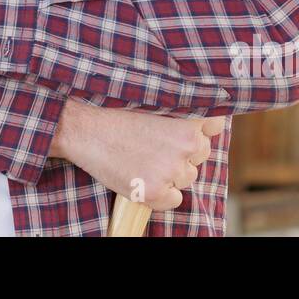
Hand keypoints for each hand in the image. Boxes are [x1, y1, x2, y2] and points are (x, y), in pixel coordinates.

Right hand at [49, 99, 225, 210]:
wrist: (83, 128)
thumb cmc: (116, 111)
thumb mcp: (156, 99)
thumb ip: (185, 112)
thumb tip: (210, 125)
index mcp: (190, 119)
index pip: (214, 126)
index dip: (198, 128)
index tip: (181, 129)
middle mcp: (188, 145)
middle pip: (200, 154)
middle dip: (182, 152)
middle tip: (152, 144)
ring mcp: (173, 170)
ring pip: (186, 178)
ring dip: (170, 173)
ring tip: (142, 157)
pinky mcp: (157, 192)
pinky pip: (174, 199)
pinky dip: (160, 193)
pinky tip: (140, 175)